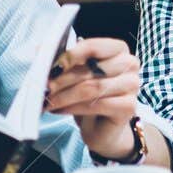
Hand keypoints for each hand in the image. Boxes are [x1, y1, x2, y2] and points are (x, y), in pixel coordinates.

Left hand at [47, 37, 141, 159]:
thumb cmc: (88, 96)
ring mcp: (132, 85)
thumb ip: (63, 60)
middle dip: (63, 79)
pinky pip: (97, 105)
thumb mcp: (75, 74)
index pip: (93, 46)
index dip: (70, 56)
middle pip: (91, 69)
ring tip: (48, 101)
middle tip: (44, 87)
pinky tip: (59, 110)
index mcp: (118, 48)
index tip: (51, 66)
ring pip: (92, 88)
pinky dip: (74, 108)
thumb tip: (40, 49)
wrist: (101, 126)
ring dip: (65, 95)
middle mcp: (129, 63)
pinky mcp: (129, 106)